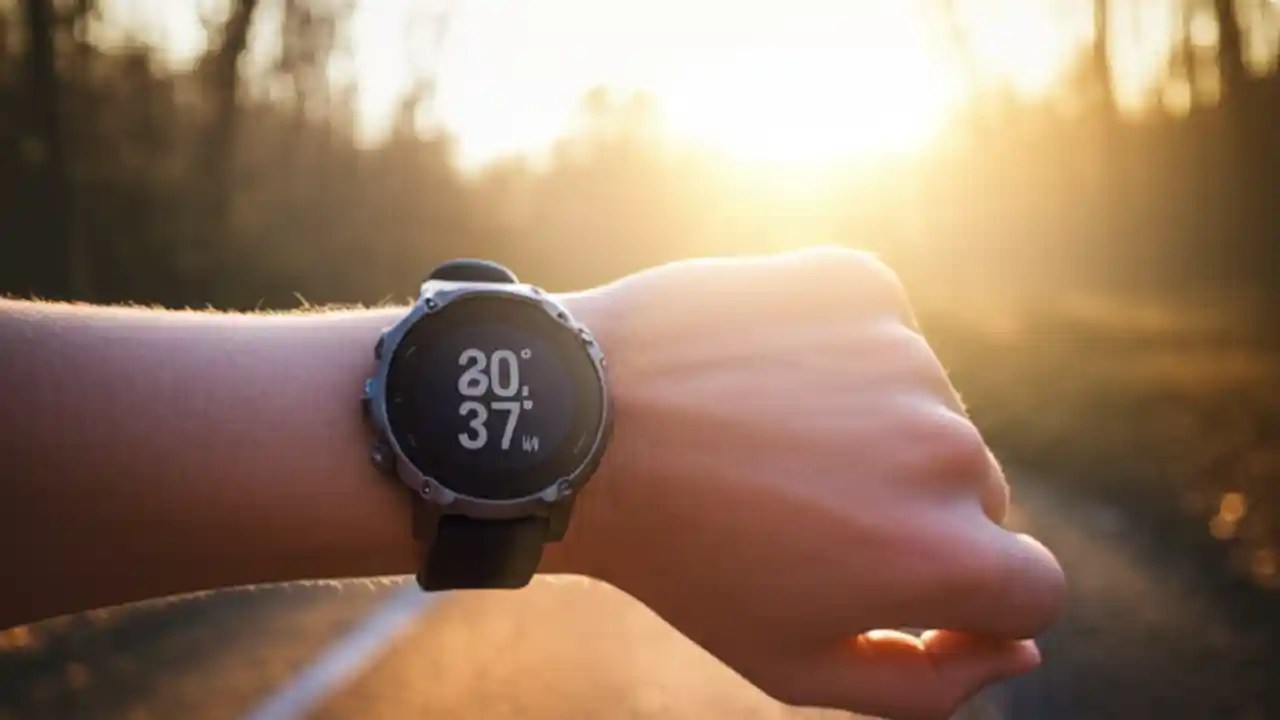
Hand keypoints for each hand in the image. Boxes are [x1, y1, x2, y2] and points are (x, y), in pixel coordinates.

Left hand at [564, 249, 1065, 719]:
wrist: (581, 431)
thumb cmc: (684, 561)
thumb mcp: (794, 665)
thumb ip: (928, 682)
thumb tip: (1021, 646)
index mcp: (944, 554)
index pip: (1032, 587)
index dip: (974, 599)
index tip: (907, 587)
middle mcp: (945, 447)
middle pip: (977, 495)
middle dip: (913, 513)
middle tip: (805, 510)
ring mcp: (905, 353)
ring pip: (926, 409)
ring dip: (873, 430)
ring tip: (770, 440)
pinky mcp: (861, 283)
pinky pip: (883, 334)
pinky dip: (843, 356)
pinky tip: (768, 378)